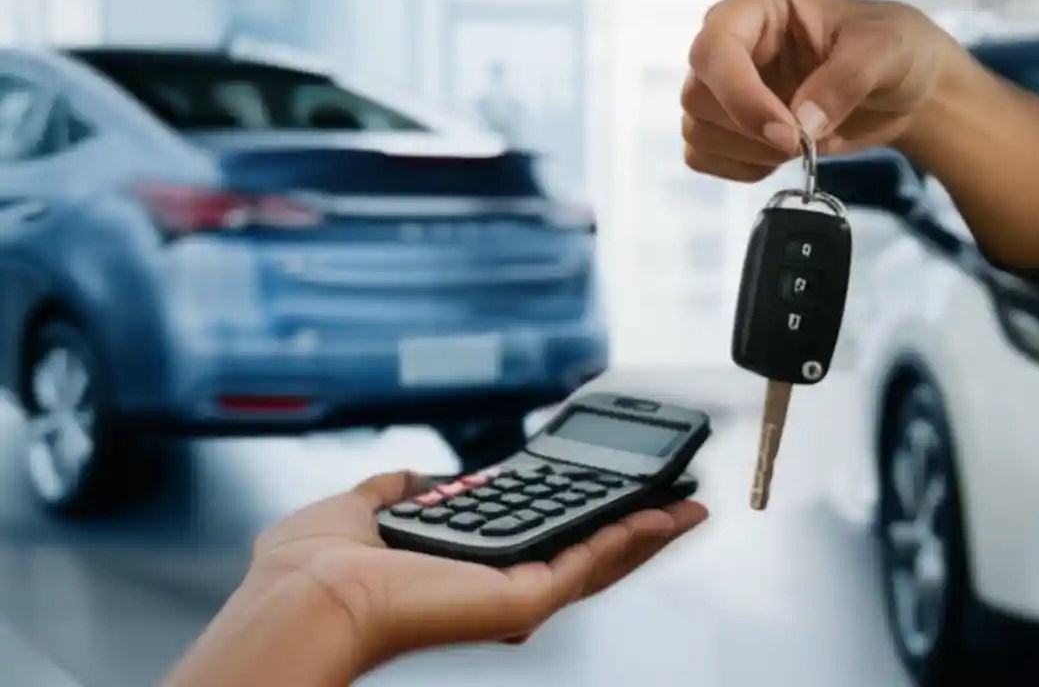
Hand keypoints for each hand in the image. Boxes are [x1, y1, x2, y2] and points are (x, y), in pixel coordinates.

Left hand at [165, 471, 708, 686]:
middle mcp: (492, 586)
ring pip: (598, 563)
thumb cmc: (312, 570)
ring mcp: (512, 597)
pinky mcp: (522, 601)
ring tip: (688, 507)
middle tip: (672, 502)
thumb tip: (405, 478)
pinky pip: (589, 566)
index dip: (579, 519)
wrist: (308, 596)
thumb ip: (389, 491)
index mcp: (461, 568)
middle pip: (582, 556)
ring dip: (648, 533)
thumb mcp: (356, 508)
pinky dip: (632, 540)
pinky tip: (664, 517)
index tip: (611, 494)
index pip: (537, 543)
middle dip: (632, 528)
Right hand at [682, 0, 959, 180]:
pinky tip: (780, 157)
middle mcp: (731, 39)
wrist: (903, 89)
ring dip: (748, 152)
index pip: (714, 50)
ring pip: (696, 129)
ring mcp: (724, 84)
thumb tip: (801, 122)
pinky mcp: (726, 123)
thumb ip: (846, 79)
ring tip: (799, 143)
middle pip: (697, 95)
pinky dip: (740, 168)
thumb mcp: (886, 51)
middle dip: (749, 130)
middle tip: (803, 141)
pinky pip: (703, 155)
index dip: (742, 98)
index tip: (789, 133)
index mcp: (758, 3)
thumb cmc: (895, 50)